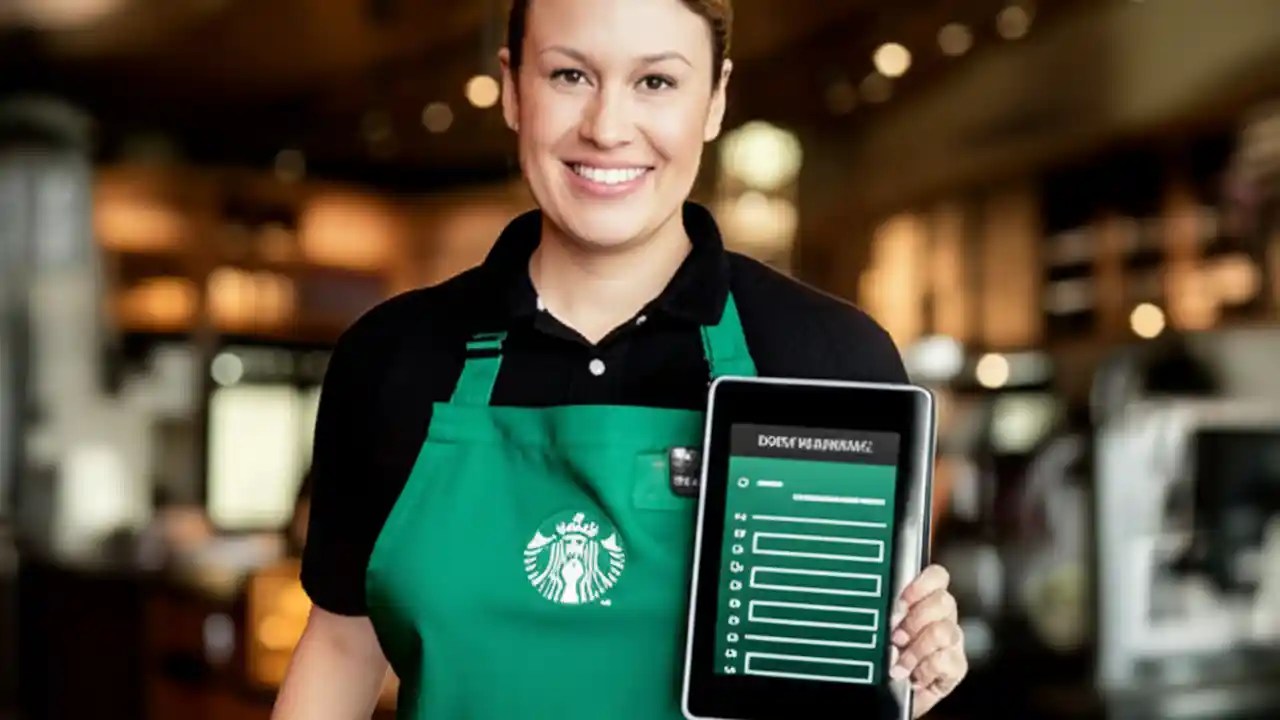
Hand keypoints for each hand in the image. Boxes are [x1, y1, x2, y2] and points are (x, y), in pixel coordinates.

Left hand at [888, 564, 967, 716]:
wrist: (892, 695)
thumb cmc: (883, 659)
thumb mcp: (879, 630)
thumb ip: (885, 615)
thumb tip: (889, 614)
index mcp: (924, 601)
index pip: (938, 576)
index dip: (923, 583)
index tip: (902, 600)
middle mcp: (942, 618)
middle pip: (944, 601)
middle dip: (915, 620)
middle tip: (896, 636)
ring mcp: (952, 642)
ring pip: (944, 631)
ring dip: (916, 649)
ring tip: (899, 663)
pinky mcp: (956, 666)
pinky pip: (946, 660)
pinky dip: (925, 669)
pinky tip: (913, 677)